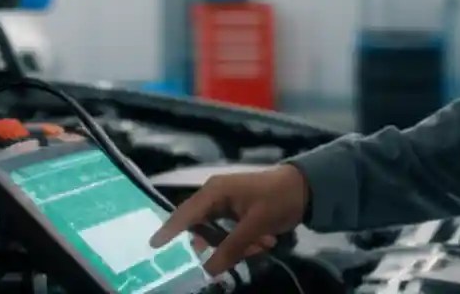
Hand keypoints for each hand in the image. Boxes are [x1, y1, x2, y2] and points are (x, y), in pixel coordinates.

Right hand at [149, 164, 310, 275]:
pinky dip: (245, 242)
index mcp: (215, 192)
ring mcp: (226, 205)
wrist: (306, 188)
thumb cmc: (278, 199)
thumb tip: (208, 270)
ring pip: (218, 235)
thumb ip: (231, 247)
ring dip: (237, 246)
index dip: (169, 230)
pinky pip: (231, 234)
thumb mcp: (255, 225)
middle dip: (214, 246)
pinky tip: (266, 242)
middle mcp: (215, 196)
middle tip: (223, 261)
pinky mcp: (237, 213)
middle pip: (200, 228)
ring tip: (261, 245)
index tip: (153, 247)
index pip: (185, 213)